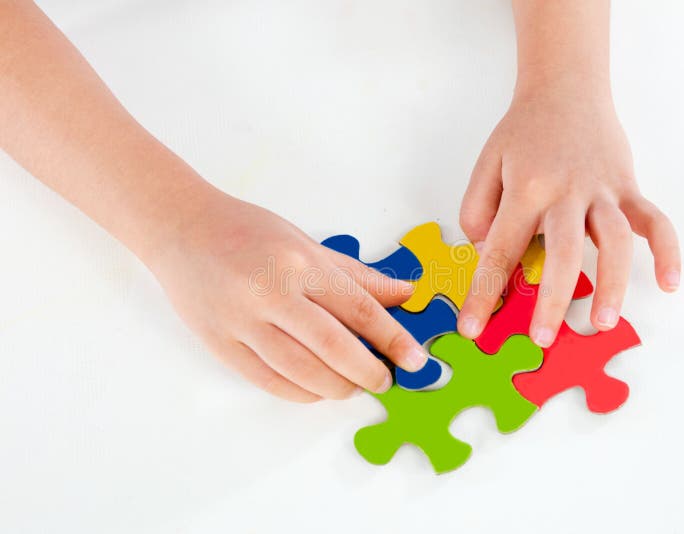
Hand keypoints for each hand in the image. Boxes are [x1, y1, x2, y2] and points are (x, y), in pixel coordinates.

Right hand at [146, 191, 428, 401]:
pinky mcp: (220, 344)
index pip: (359, 308)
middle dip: (368, 371)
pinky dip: (300, 392)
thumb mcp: (307, 243)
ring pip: (300, 371)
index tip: (415, 359)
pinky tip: (317, 390)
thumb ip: (357, 274)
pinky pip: (268, 380)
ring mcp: (243, 322)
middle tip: (386, 380)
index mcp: (300, 262)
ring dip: (336, 387)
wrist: (181, 230)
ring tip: (354, 387)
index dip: (392, 338)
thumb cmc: (247, 232)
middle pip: (333, 346)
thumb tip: (404, 293)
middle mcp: (272, 293)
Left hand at [458, 86, 680, 346]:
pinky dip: (668, 250)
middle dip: (551, 300)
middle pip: (560, 253)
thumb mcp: (486, 165)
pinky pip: (655, 220)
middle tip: (542, 340)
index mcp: (525, 190)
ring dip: (612, 284)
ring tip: (603, 323)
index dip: (484, 293)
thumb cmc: (523, 132)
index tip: (471, 328)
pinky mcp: (628, 188)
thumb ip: (477, 210)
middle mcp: (566, 192)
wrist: (566, 88)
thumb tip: (487, 253)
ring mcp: (602, 191)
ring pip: (615, 241)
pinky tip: (669, 281)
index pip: (499, 251)